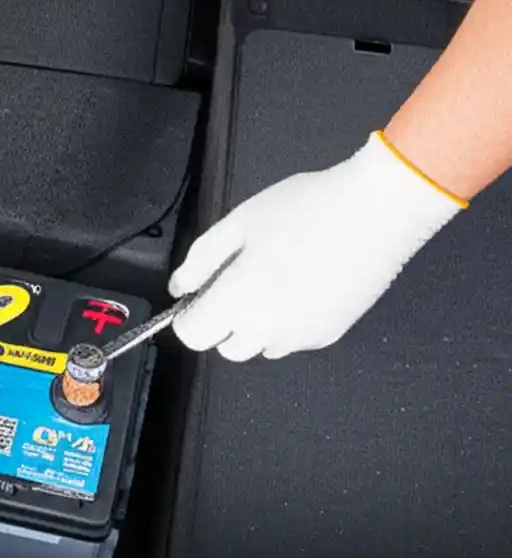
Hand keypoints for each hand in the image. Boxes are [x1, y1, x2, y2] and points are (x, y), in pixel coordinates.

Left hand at [169, 132, 465, 360]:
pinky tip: (302, 285)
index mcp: (238, 302)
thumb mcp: (238, 223)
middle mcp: (267, 330)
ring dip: (255, 326)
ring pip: (260, 347)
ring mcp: (301, 337)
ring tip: (274, 280)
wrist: (376, 212)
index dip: (189, 314)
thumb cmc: (304, 209)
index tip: (200, 293)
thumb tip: (181, 288)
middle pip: (226, 347)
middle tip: (239, 279)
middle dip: (223, 321)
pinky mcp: (329, 335)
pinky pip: (292, 340)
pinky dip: (287, 323)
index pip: (193, 335)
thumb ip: (200, 261)